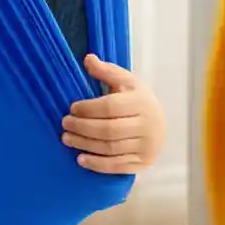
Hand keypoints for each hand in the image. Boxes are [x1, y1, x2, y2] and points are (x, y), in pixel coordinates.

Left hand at [62, 54, 165, 174]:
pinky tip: (81, 159)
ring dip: (85, 145)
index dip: (88, 108)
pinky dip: (97, 164)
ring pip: (110, 148)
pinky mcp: (143, 162)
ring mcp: (146, 146)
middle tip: (65, 124)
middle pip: (109, 130)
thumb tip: (88, 59)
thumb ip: (106, 71)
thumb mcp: (126, 82)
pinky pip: (117, 166)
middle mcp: (147, 125)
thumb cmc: (137, 100)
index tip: (72, 108)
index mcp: (142, 102)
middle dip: (82, 127)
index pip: (111, 107)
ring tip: (67, 139)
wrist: (160, 125)